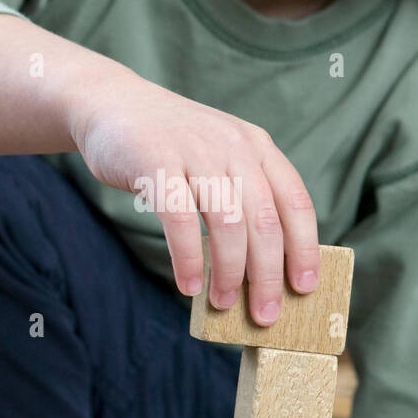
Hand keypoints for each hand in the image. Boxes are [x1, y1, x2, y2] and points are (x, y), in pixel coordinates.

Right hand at [70, 69, 319, 323]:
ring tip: (223, 302)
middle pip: (264, 221)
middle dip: (268, 275)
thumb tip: (261, 268)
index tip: (305, 287)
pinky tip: (189, 284)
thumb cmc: (170, 144)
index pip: (295, 202)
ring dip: (229, 272)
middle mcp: (233, 147)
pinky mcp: (156, 161)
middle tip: (265, 314)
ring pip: (228, 223)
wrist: (112, 103)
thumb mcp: (219, 156)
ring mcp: (196, 151)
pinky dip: (187, 259)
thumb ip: (242, 195)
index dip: (305, 248)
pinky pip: (180, 220)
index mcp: (257, 147)